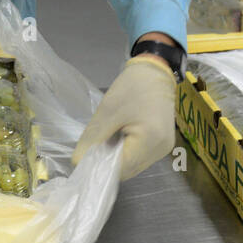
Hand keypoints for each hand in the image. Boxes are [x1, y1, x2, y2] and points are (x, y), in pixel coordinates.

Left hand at [72, 56, 176, 179]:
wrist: (155, 72)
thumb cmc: (132, 87)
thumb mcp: (108, 111)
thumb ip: (93, 139)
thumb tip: (78, 162)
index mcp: (151, 140)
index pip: (121, 168)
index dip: (101, 167)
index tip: (85, 158)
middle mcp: (161, 150)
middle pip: (128, 170)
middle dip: (108, 163)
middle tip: (94, 146)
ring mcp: (164, 149)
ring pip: (134, 166)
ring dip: (118, 158)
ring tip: (108, 139)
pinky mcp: (163, 145)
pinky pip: (140, 158)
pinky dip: (127, 153)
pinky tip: (120, 138)